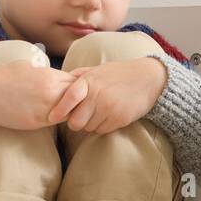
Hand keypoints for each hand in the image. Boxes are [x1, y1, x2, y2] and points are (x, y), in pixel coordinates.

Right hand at [0, 60, 82, 130]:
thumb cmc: (6, 76)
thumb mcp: (31, 67)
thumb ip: (50, 74)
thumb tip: (62, 77)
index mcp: (51, 76)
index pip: (78, 82)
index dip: (81, 86)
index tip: (80, 89)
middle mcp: (51, 92)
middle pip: (79, 98)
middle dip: (82, 100)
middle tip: (81, 103)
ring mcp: (45, 108)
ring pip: (71, 112)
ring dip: (73, 111)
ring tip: (71, 111)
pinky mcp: (37, 122)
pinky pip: (57, 121)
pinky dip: (61, 119)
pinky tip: (58, 116)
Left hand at [48, 58, 167, 133]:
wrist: (149, 79)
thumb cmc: (120, 74)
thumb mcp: (98, 70)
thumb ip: (79, 76)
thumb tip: (59, 82)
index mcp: (90, 81)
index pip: (69, 98)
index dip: (59, 110)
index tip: (52, 117)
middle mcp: (98, 95)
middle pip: (76, 121)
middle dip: (76, 122)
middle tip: (82, 116)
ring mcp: (109, 108)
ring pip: (88, 128)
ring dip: (90, 124)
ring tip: (99, 113)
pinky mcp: (120, 118)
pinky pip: (102, 130)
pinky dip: (103, 126)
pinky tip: (109, 116)